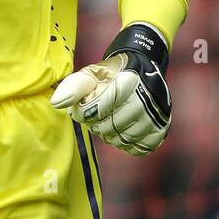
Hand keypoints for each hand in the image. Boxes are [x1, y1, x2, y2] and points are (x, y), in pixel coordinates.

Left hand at [50, 22, 170, 154]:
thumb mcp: (91, 73)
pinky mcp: (161, 128)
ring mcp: (155, 115)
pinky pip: (138, 148)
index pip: (94, 111)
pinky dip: (127, 144)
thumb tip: (57, 103)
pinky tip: (123, 131)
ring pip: (122, 139)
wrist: (141, 70)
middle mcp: (144, 99)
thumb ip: (73, 86)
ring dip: (110, 135)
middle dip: (96, 124)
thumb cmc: (111, 74)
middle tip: (98, 114)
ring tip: (110, 121)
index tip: (84, 107)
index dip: (83, 112)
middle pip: (107, 128)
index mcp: (126, 82)